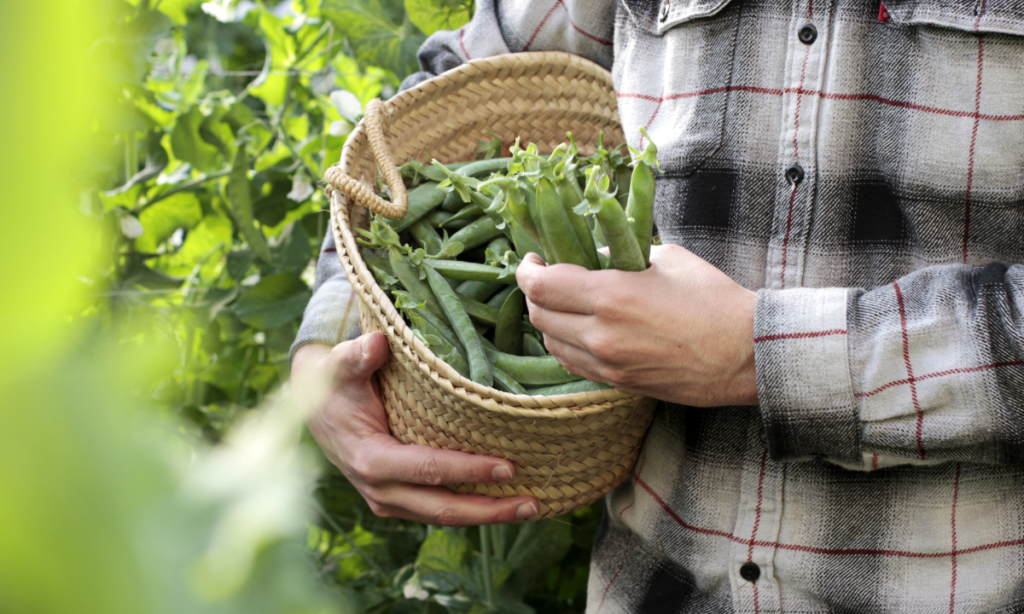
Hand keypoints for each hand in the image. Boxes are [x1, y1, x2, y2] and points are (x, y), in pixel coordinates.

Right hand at [292, 333, 538, 525]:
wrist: (314, 406)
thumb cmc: (335, 382)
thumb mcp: (340, 365)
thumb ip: (357, 356)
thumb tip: (378, 342)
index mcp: (370, 459)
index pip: (428, 469)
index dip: (468, 470)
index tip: (508, 466)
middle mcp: (380, 490)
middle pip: (443, 509)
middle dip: (490, 510)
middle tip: (532, 504)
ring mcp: (389, 501)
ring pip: (444, 517)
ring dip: (487, 516)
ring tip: (530, 508)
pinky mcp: (398, 502)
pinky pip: (438, 511)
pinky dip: (472, 511)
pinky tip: (503, 503)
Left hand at [516, 245, 758, 406]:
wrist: (746, 353)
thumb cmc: (713, 299)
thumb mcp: (666, 259)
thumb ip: (622, 254)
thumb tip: (593, 254)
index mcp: (611, 296)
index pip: (541, 286)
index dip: (526, 271)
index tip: (532, 260)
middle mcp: (601, 334)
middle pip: (538, 315)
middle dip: (534, 293)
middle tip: (546, 277)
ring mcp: (607, 364)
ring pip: (551, 343)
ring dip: (548, 320)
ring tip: (563, 303)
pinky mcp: (617, 384)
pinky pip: (572, 364)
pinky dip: (566, 345)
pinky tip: (579, 330)